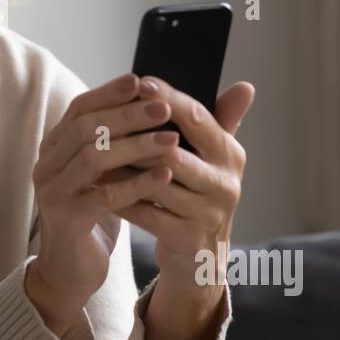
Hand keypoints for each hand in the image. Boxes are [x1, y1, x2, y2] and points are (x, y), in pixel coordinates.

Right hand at [28, 73, 181, 326]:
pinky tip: (165, 177)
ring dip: (136, 146)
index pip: (79, 108)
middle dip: (127, 115)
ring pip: (93, 158)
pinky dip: (137, 184)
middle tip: (163, 108)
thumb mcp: (103, 172)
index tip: (142, 80)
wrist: (70, 269)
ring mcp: (53, 192)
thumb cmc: (92, 212)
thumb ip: (119, 139)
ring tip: (171, 141)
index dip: (109, 93)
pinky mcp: (67, 220)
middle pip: (86, 128)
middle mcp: (47, 164)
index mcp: (55, 146)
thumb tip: (153, 101)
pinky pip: (104, 197)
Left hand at [120, 77, 253, 296]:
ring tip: (94, 152)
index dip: (168, 99)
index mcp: (230, 155)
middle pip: (174, 150)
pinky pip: (146, 213)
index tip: (139, 82)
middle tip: (104, 120)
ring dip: (123, 166)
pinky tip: (99, 186)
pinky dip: (121, 197)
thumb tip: (246, 86)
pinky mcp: (187, 237)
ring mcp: (208, 213)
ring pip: (157, 182)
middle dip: (137, 135)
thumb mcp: (214, 158)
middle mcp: (225, 183)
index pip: (198, 118)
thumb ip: (222, 120)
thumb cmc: (199, 194)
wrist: (200, 257)